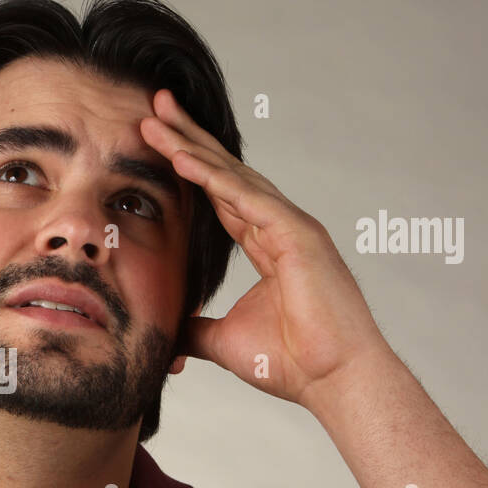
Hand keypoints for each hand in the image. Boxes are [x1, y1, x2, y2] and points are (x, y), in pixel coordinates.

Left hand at [140, 89, 393, 410]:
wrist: (334, 382)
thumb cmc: (293, 363)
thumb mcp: (225, 342)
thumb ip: (196, 329)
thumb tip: (169, 334)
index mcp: (266, 243)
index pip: (218, 195)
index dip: (188, 166)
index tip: (156, 141)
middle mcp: (279, 226)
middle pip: (223, 172)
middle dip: (187, 138)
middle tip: (154, 106)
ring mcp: (291, 226)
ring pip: (231, 176)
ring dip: (191, 146)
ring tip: (156, 118)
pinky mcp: (298, 235)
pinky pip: (246, 199)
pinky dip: (212, 178)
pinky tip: (182, 158)